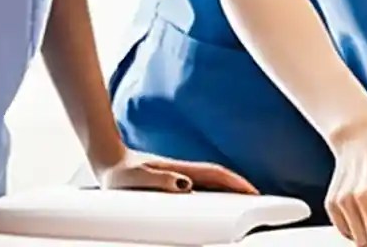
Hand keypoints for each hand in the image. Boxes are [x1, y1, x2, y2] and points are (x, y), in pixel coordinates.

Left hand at [93, 147, 258, 194]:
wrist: (107, 161)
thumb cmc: (119, 171)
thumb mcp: (136, 177)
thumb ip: (159, 179)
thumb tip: (185, 185)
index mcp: (180, 170)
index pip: (217, 175)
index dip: (237, 184)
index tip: (254, 194)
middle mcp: (184, 171)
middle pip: (220, 179)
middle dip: (241, 188)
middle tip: (259, 202)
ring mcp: (180, 175)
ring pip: (212, 183)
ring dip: (229, 191)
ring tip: (244, 205)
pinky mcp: (174, 181)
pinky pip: (201, 187)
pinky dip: (215, 193)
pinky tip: (216, 203)